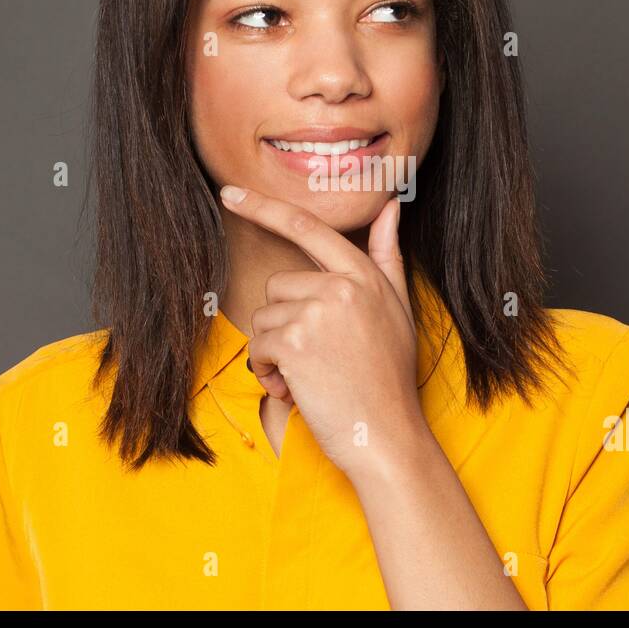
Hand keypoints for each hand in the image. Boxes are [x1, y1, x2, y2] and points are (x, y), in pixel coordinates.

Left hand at [218, 185, 428, 484]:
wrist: (387, 435)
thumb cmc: (390, 377)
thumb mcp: (398, 309)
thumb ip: (388, 255)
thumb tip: (392, 204)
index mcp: (364, 275)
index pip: (307, 227)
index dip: (264, 206)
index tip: (230, 192)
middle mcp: (341, 287)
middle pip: (277, 285)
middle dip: (284, 323)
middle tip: (316, 358)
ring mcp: (317, 313)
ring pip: (264, 319)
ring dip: (276, 353)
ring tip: (311, 377)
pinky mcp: (295, 343)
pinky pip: (258, 349)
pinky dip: (269, 373)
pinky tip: (299, 390)